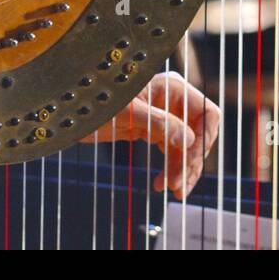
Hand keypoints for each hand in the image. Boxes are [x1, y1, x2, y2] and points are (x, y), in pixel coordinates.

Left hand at [78, 71, 220, 199]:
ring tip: (173, 191)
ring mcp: (164, 115)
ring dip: (182, 170)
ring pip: (186, 147)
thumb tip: (189, 140)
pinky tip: (160, 183)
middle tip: (178, 187)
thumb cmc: (96, 102)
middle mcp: (172, 100)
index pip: (207, 114)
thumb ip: (159, 122)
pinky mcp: (152, 129)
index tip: (190, 163)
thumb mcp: (127, 112)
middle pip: (198, 134)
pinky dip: (170, 168)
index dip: (203, 140)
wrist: (72, 110)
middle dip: (191, 161)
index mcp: (172, 88)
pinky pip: (172, 151)